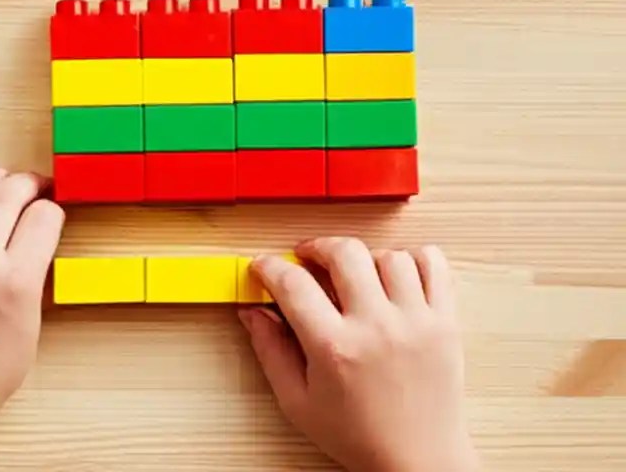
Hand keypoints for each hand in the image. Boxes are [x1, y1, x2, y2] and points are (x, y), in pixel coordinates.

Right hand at [241, 238, 477, 471]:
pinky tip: (394, 274)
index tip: (264, 267)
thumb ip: (270, 351)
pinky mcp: (445, 323)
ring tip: (353, 274)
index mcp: (335, 348)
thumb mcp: (297, 401)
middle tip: (307, 257)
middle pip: (344, 253)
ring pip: (389, 255)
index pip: (292, 284)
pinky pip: (434, 266)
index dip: (269, 267)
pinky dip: (413, 258)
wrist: (418, 460)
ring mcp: (417, 322)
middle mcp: (377, 328)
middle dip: (316, 246)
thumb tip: (252, 312)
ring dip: (364, 257)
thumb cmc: (358, 436)